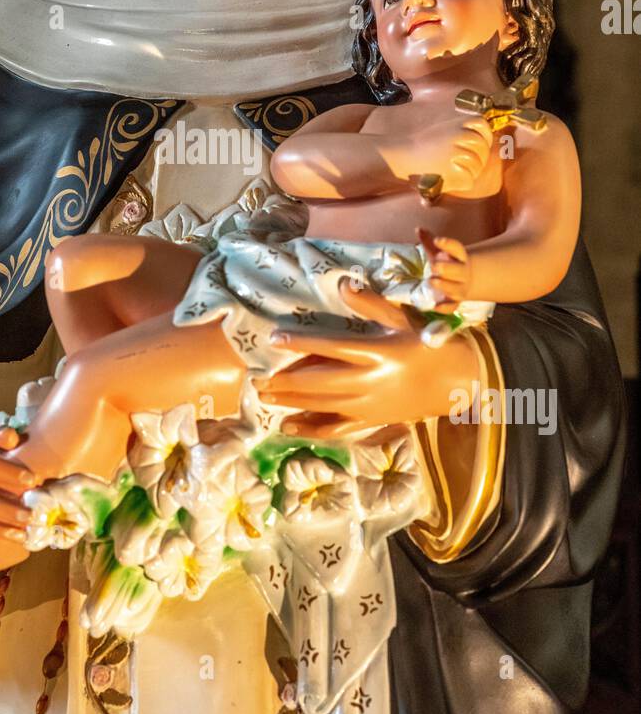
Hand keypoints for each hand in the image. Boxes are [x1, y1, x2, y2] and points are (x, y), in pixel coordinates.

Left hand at [255, 285, 478, 437]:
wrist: (458, 382)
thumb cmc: (428, 344)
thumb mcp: (403, 319)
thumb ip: (371, 304)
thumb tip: (343, 285)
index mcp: (376, 353)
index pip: (330, 347)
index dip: (300, 343)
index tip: (274, 339)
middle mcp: (368, 382)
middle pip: (318, 382)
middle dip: (285, 381)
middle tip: (256, 378)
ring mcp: (368, 406)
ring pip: (322, 405)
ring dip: (291, 402)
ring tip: (263, 396)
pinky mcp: (372, 421)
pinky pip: (337, 429)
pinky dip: (311, 429)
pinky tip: (288, 426)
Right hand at [394, 116, 493, 193]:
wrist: (401, 157)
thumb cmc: (423, 146)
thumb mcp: (445, 129)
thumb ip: (464, 131)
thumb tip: (485, 142)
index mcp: (460, 123)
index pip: (484, 128)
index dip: (483, 138)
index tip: (474, 147)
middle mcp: (461, 136)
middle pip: (483, 149)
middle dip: (477, 158)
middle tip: (461, 164)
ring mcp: (458, 153)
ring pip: (478, 166)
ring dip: (469, 172)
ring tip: (453, 172)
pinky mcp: (454, 171)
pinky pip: (469, 180)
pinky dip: (461, 183)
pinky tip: (449, 179)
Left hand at [418, 226, 470, 310]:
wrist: (466, 279)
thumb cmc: (448, 262)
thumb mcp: (439, 251)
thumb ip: (429, 240)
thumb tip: (418, 228)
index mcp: (460, 257)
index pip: (457, 248)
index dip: (448, 244)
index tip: (438, 240)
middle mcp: (463, 272)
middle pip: (458, 271)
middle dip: (447, 268)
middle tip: (435, 266)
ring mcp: (460, 288)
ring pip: (456, 288)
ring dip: (445, 286)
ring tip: (432, 281)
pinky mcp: (456, 301)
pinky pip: (453, 307)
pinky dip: (445, 308)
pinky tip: (435, 306)